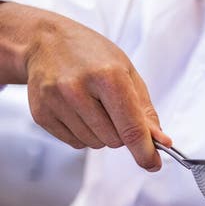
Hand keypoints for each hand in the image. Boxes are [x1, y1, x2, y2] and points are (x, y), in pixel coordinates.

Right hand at [22, 5, 170, 169]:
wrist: (46, 42)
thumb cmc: (91, 56)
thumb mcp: (127, 72)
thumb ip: (145, 110)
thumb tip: (161, 142)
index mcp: (107, 75)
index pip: (131, 127)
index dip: (144, 151)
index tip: (152, 163)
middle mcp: (78, 89)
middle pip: (114, 140)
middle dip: (120, 131)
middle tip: (111, 107)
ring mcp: (56, 102)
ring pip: (95, 144)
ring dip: (100, 133)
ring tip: (91, 104)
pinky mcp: (42, 114)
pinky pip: (75, 143)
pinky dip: (82, 133)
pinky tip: (76, 109)